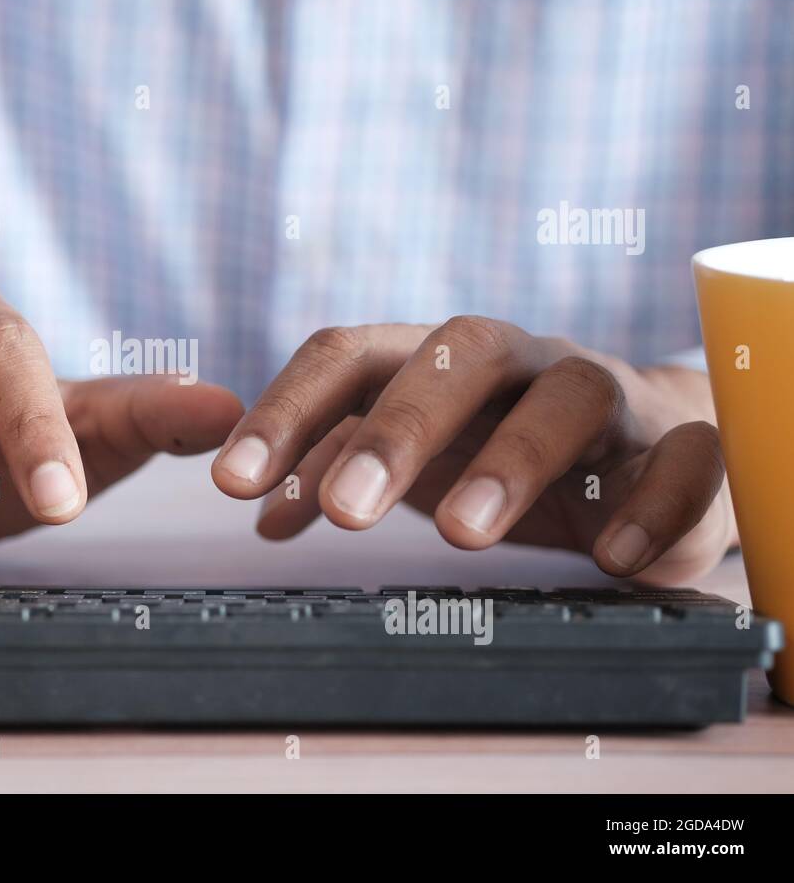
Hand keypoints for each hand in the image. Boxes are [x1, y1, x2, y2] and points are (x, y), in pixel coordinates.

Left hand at [211, 317, 735, 583]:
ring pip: (565, 397)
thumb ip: (340, 470)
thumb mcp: (418, 458)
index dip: (288, 411)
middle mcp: (517, 361)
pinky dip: (652, 506)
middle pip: (453, 357)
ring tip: (460, 536)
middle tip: (346, 511)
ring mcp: (604, 394)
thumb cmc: (503, 447)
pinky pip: (684, 461)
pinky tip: (612, 561)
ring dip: (511, 461)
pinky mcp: (680, 446)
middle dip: (394, 431)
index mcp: (434, 358)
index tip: (231, 483)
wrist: (646, 449)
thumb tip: (265, 514)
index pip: (350, 355)